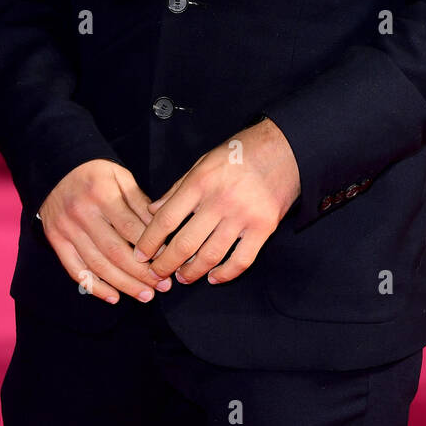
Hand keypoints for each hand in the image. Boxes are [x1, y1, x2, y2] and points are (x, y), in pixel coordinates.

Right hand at [37, 159, 172, 303]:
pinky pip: (75, 269)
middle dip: (141, 273)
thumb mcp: (120, 176)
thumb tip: (160, 229)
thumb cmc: (96, 173)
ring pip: (98, 265)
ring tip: (145, 295)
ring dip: (124, 284)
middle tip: (162, 286)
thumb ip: (139, 202)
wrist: (56, 169)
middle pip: (115, 251)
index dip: (151, 247)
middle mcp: (82, 214)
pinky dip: (95, 286)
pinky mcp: (56, 240)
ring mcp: (67, 229)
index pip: (130, 228)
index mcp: (102, 194)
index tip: (169, 260)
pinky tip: (114, 296)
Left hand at [133, 118, 300, 286]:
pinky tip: (213, 277)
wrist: (285, 148)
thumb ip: (178, 187)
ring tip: (182, 277)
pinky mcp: (264, 227)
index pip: (166, 219)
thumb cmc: (241, 152)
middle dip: (166, 264)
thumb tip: (153, 210)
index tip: (141, 254)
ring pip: (210, 256)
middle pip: (185, 244)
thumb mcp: (203, 161)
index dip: (149, 241)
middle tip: (157, 273)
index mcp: (201, 182)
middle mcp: (220, 201)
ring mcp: (243, 216)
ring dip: (192, 272)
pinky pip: (241, 260)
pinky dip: (225, 274)